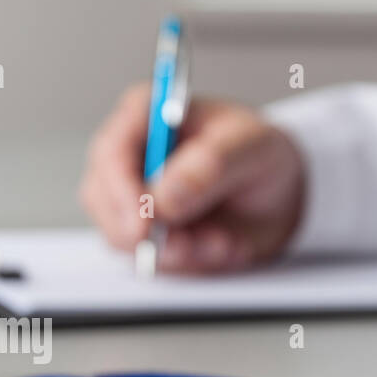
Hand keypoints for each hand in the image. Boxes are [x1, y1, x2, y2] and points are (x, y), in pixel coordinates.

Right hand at [78, 83, 306, 271]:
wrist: (275, 198)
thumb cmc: (259, 156)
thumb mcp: (253, 147)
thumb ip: (211, 164)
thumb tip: (165, 196)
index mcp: (148, 114)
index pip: (112, 148)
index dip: (120, 186)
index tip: (146, 221)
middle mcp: (129, 156)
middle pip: (101, 196)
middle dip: (140, 229)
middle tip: (183, 244)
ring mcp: (130, 198)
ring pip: (119, 235)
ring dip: (172, 250)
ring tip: (219, 241)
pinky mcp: (141, 234)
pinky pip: (145, 260)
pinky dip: (185, 262)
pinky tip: (216, 246)